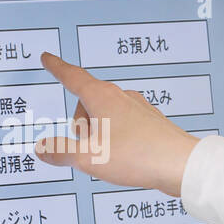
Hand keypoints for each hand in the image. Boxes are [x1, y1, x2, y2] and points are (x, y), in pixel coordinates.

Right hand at [35, 52, 198, 196]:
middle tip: (91, 149)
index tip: (48, 58)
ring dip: (99, 134)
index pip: (72, 77)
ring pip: (104, 115)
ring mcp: (136, 107)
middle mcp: (120, 96)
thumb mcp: (88, 158)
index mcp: (101, 97)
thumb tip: (43, 147)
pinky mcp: (148, 121)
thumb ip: (61, 152)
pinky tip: (126, 156)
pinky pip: (121, 124)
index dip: (57, 68)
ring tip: (112, 156)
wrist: (180, 165)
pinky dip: (116, 138)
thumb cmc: (137, 157)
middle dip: (81, 125)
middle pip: (86, 103)